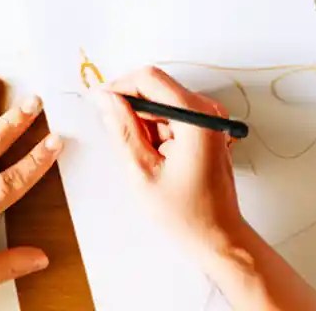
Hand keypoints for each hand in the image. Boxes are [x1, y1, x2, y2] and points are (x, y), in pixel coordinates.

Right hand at [92, 66, 242, 254]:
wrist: (216, 236)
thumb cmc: (185, 213)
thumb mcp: (142, 171)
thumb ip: (122, 129)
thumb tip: (105, 99)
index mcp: (195, 118)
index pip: (148, 78)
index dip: (119, 87)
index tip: (99, 103)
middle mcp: (207, 111)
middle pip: (155, 88)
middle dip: (132, 110)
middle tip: (123, 143)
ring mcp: (209, 119)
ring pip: (160, 103)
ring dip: (144, 125)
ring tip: (146, 159)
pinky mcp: (206, 128)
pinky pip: (171, 116)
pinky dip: (156, 132)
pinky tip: (157, 159)